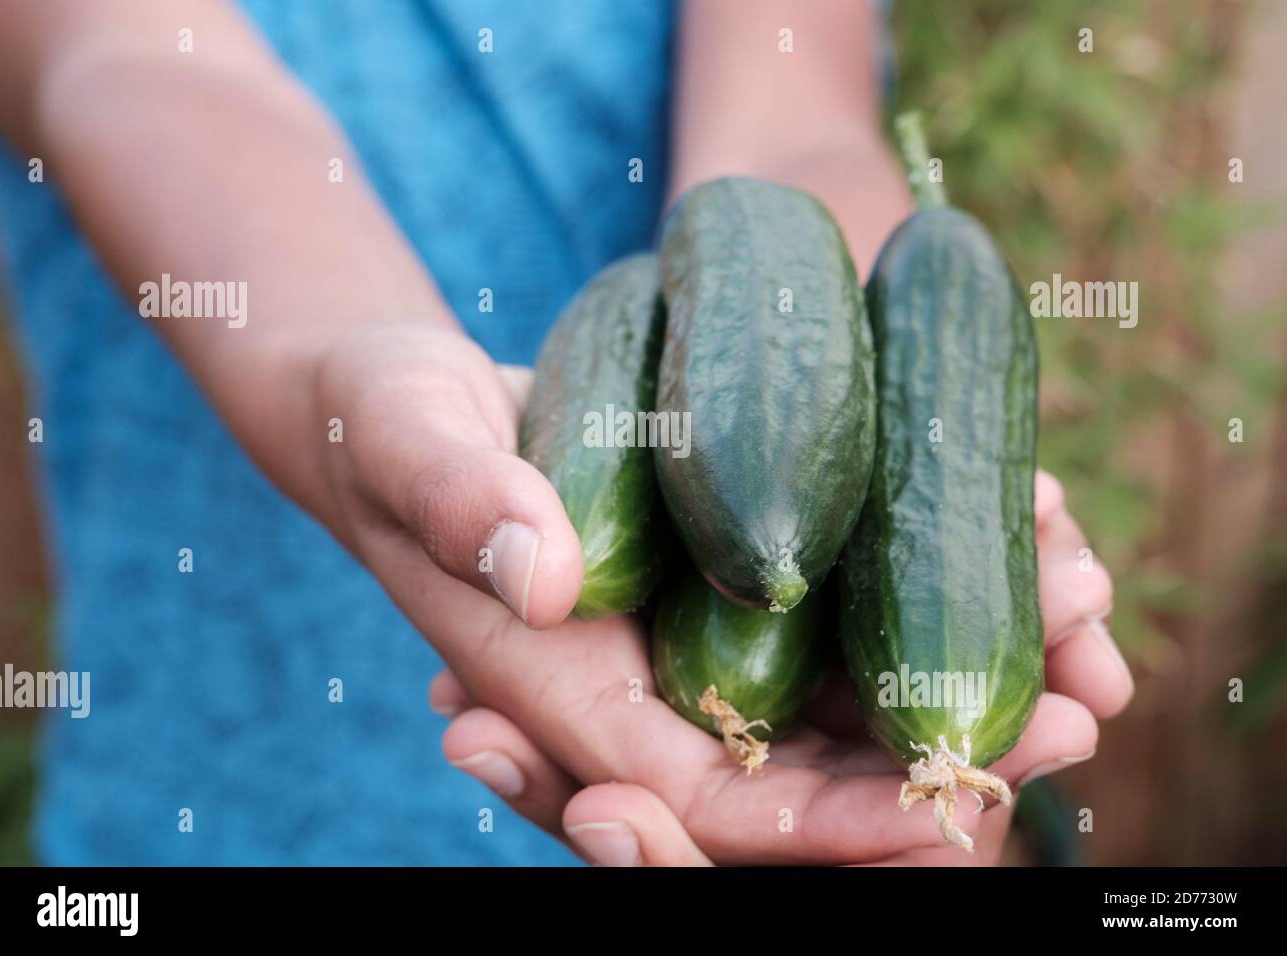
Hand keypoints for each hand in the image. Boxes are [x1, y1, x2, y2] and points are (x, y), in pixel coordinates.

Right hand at [421, 343, 1130, 864]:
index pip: (704, 803)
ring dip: (965, 670)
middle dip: (940, 762)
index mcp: (565, 693)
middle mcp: (645, 689)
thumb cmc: (388, 423)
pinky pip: (837, 616)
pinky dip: (930, 588)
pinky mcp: (727, 577)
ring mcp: (695, 637)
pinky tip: (1020, 537)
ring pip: (842, 696)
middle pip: (806, 770)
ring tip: (1085, 620)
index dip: (822, 821)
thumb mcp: (407, 438)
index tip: (945, 802)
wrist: (406, 401)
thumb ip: (455, 501)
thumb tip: (540, 574)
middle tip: (1076, 713)